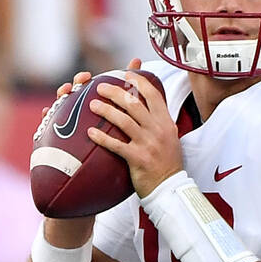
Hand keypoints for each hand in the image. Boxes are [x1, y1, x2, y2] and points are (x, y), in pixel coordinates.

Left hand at [87, 66, 181, 198]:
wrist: (170, 188)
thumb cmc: (168, 163)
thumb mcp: (170, 138)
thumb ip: (160, 121)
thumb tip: (149, 106)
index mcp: (166, 123)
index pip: (153, 95)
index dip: (139, 82)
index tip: (126, 73)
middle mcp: (158, 130)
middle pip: (134, 104)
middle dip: (115, 92)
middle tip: (100, 87)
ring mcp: (148, 144)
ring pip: (124, 121)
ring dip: (106, 111)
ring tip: (92, 105)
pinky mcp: (138, 159)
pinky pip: (116, 145)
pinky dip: (102, 138)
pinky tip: (90, 133)